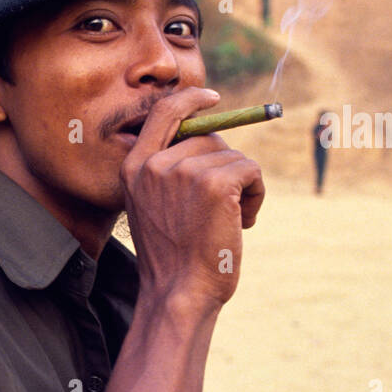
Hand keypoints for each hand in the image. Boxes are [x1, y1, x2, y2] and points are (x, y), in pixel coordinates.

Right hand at [120, 87, 265, 312]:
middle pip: (209, 138)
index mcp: (135, 168)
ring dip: (242, 188)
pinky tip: (241, 223)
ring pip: (234, 157)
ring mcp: (184, 171)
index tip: (212, 98)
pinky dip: (256, 195)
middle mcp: (156, 164)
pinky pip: (252, 171)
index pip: (163, 113)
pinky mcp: (215, 183)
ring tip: (227, 223)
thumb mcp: (152, 208)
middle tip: (220, 210)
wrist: (178, 293)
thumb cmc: (172, 259)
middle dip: (224, 168)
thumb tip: (210, 137)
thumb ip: (165, 173)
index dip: (191, 99)